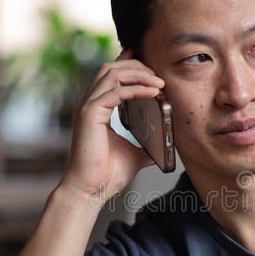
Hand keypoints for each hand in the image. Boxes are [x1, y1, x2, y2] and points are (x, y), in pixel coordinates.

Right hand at [59, 49, 164, 204]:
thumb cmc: (107, 175)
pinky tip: (153, 92)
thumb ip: (147, 146)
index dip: (128, 65)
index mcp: (97, 109)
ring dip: (138, 73)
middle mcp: (90, 104)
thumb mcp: (135, 155)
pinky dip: (136, 88)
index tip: (150, 65)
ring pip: (111, 73)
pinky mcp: (89, 114)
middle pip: (111, 68)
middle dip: (136, 66)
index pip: (110, 76)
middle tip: (158, 74)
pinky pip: (116, 92)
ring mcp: (87, 107)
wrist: (90, 190)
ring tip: (159, 81)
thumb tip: (166, 147)